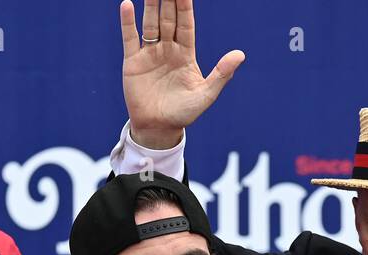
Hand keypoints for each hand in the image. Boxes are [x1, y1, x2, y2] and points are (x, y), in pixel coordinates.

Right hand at [119, 0, 243, 148]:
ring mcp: (149, 54)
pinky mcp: (133, 62)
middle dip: (168, 0)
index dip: (185, 6)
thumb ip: (221, 74)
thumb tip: (240, 54)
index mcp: (185, 54)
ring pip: (150, 24)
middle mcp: (167, 49)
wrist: (158, 129)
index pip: (186, 24)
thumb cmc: (184, 113)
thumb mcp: (206, 95)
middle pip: (168, 18)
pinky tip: (127, 5)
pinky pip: (130, 38)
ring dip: (150, 5)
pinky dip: (128, 22)